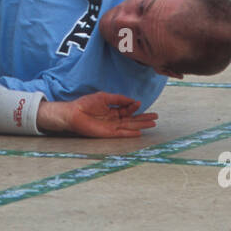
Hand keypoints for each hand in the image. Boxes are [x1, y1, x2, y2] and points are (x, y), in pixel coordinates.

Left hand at [41, 92, 157, 137]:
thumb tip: (133, 100)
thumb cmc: (86, 104)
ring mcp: (112, 126)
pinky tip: (140, 132)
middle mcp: (114, 119)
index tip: (139, 103)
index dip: (134, 107)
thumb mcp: (105, 97)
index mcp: (113, 110)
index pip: (128, 110)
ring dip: (141, 125)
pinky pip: (122, 133)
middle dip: (144, 118)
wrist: (74, 112)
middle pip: (132, 119)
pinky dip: (131, 132)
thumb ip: (119, 99)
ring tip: (153, 124)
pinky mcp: (108, 133)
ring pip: (130, 126)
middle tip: (156, 117)